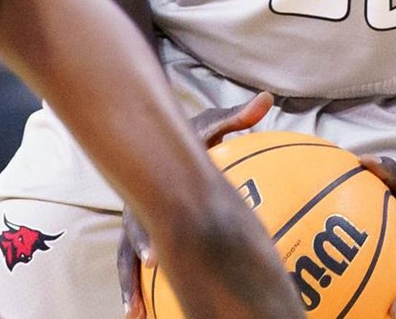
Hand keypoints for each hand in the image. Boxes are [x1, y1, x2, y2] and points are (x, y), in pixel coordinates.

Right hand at [121, 93, 276, 318]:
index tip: (153, 256)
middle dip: (135, 270)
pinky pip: (135, 262)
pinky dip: (137, 286)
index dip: (147, 236)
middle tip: (138, 296)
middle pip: (132, 243)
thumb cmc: (185, 137)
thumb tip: (267, 99)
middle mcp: (138, 208)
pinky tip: (143, 312)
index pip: (146, 212)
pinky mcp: (142, 233)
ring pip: (128, 260)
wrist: (153, 135)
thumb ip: (236, 117)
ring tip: (135, 316)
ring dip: (130, 287)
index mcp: (151, 186)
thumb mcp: (207, 124)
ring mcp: (137, 223)